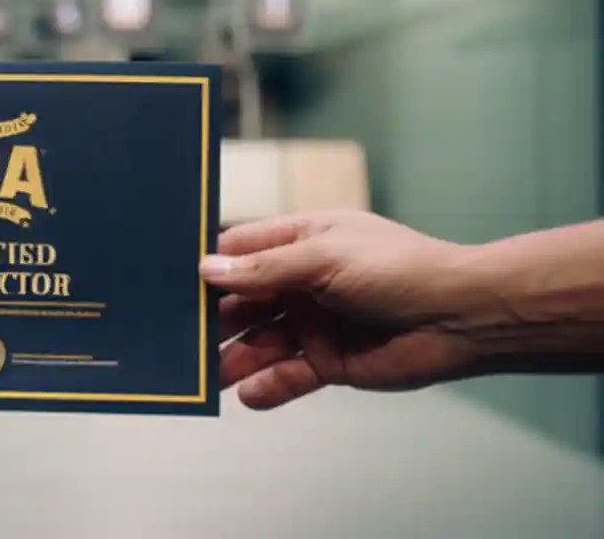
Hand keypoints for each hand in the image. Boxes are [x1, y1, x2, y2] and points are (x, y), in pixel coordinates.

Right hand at [201, 211, 487, 409]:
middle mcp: (302, 282)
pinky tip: (247, 394)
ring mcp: (314, 323)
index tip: (173, 281)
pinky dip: (267, 386)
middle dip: (214, 317)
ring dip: (234, 357)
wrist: (461, 317)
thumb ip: (264, 269)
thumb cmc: (398, 269)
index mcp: (301, 241)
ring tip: (207, 374)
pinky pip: (288, 375)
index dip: (211, 265)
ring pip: (260, 342)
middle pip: (243, 300)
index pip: (241, 251)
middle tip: (181, 335)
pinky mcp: (329, 362)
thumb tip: (206, 270)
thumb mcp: (323, 257)